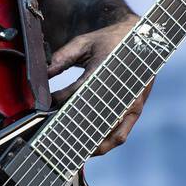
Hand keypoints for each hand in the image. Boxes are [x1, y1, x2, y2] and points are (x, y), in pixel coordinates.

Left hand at [48, 15, 152, 155]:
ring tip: (71, 148)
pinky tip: (88, 148)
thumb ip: (62, 58)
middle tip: (54, 132)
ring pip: (111, 135)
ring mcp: (131, 103)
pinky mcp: (136, 110)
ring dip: (91, 145)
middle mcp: (123, 90)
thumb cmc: (111, 41)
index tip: (45, 107)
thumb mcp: (84, 43)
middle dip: (74, 128)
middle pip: (95, 118)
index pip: (79, 91)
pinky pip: (121, 134)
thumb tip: (43, 73)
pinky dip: (104, 143)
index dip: (60, 100)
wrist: (142, 37)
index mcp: (108, 69)